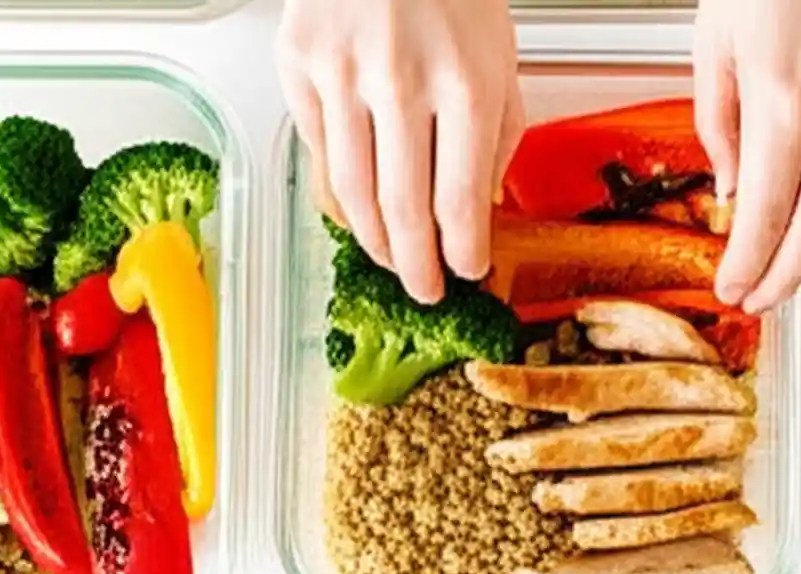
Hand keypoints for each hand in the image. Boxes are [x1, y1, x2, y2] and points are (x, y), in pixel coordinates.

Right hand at [276, 0, 523, 303]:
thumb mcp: (500, 58)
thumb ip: (496, 135)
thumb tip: (478, 209)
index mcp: (465, 82)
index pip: (460, 199)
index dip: (463, 252)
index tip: (468, 271)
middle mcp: (401, 82)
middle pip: (404, 210)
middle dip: (417, 267)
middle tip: (426, 289)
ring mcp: (341, 75)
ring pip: (352, 194)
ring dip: (375, 243)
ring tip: (392, 260)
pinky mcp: (300, 67)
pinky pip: (319, 155)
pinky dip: (339, 196)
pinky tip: (358, 213)